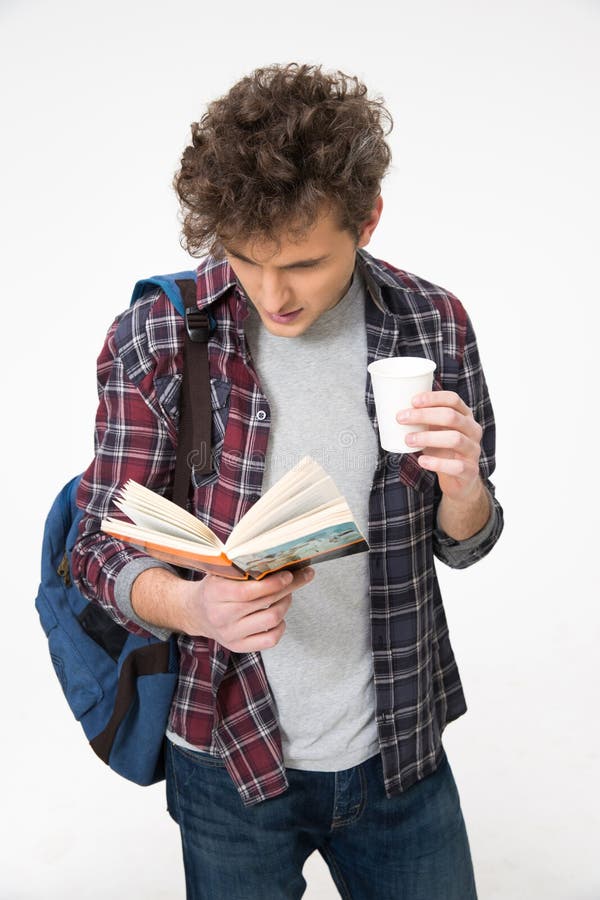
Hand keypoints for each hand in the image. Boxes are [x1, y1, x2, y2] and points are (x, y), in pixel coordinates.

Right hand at [180, 567, 314, 651]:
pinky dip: (281, 625)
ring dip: (286, 604)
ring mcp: (231, 634)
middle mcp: (222, 617)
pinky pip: (270, 640)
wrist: (196, 613)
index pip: (248, 592)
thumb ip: (240, 566)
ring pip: (271, 620)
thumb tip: (274, 556)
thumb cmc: (213, 587)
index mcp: (215, 594)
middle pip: (265, 603)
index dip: (272, 583)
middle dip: (289, 588)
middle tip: (302, 576)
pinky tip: (279, 614)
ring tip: (287, 594)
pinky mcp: (239, 647)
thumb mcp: (219, 572)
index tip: (288, 574)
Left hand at [396, 391, 483, 502]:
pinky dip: (437, 463)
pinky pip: (456, 466)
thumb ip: (424, 420)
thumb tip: (396, 409)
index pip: (453, 399)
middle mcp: (473, 430)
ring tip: (408, 440)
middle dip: (424, 415)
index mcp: (465, 416)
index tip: (412, 401)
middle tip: (401, 418)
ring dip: (428, 438)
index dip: (433, 398)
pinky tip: (422, 460)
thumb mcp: (435, 431)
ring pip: (455, 439)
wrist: (459, 479)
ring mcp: (473, 450)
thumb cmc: (443, 450)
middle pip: (451, 416)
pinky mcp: (470, 470)